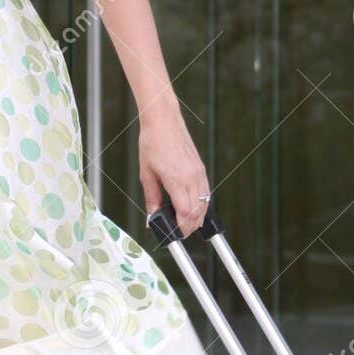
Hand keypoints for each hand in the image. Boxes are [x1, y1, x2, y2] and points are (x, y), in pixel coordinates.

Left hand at [138, 101, 210, 238]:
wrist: (164, 121)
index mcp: (176, 180)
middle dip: (191, 225)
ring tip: (188, 223)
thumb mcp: (146, 174)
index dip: (183, 227)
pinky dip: (202, 203)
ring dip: (199, 216)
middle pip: (198, 211)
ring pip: (205, 202)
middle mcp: (191, 177)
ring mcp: (198, 172)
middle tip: (181, 232)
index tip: (176, 233)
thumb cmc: (152, 143)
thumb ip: (152, 198)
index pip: (186, 212)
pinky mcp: (200, 168)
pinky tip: (194, 207)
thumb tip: (153, 215)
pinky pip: (206, 191)